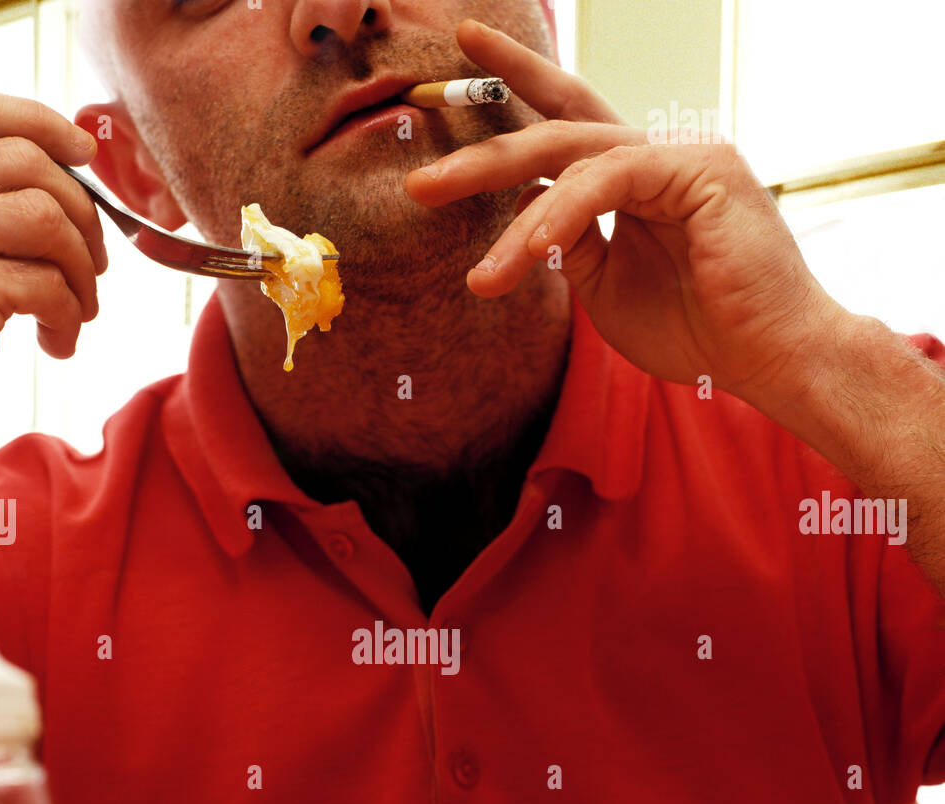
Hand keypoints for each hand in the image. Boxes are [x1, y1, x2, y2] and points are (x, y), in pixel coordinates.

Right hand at [0, 85, 106, 503]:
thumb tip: (42, 187)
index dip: (36, 121)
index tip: (81, 153)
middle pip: (21, 160)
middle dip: (80, 209)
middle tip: (94, 263)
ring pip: (47, 217)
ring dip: (83, 269)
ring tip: (77, 311)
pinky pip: (49, 284)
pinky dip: (71, 316)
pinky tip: (57, 344)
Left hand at [406, 20, 846, 406]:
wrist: (768, 359)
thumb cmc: (699, 330)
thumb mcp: (608, 290)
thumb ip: (569, 247)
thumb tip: (525, 215)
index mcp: (638, 176)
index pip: (566, 125)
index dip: (515, 87)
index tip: (461, 59)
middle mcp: (658, 152)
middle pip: (558, 127)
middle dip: (484, 149)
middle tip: (420, 185)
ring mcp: (682, 153)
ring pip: (573, 158)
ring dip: (509, 199)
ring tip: (474, 262)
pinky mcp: (701, 169)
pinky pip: (609, 181)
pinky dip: (562, 215)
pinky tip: (532, 252)